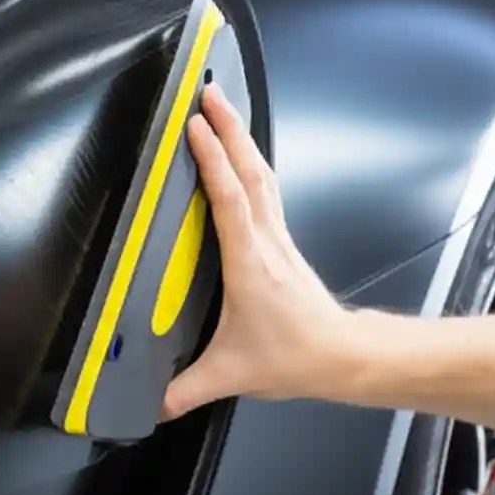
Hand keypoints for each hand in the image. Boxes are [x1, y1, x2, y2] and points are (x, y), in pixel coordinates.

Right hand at [160, 83, 357, 420]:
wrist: (343, 357)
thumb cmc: (295, 357)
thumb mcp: (231, 375)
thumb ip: (185, 389)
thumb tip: (150, 402)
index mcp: (250, 265)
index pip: (229, 200)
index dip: (212, 161)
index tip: (194, 127)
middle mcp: (266, 241)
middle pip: (250, 171)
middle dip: (229, 127)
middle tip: (208, 92)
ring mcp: (277, 237)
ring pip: (261, 174)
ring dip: (241, 137)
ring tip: (221, 106)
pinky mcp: (280, 241)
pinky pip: (265, 188)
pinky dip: (249, 161)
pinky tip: (240, 151)